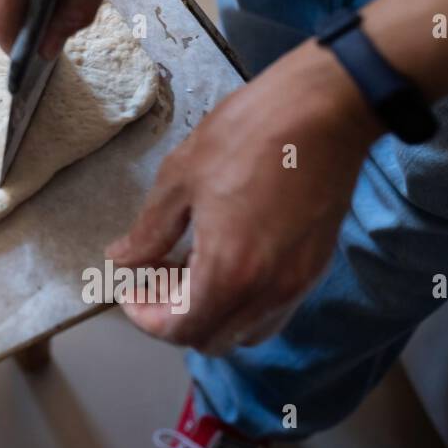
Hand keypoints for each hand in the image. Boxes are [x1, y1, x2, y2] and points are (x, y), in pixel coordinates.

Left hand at [108, 41, 384, 354]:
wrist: (325, 108)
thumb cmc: (249, 134)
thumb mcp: (180, 178)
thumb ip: (149, 231)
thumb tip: (122, 260)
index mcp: (230, 271)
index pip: (181, 329)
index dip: (145, 318)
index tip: (128, 291)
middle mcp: (269, 291)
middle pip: (212, 338)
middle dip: (174, 317)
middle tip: (151, 278)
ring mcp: (299, 282)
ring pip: (245, 329)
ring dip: (209, 311)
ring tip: (183, 265)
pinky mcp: (316, 266)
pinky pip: (272, 308)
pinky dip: (240, 299)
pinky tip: (222, 255)